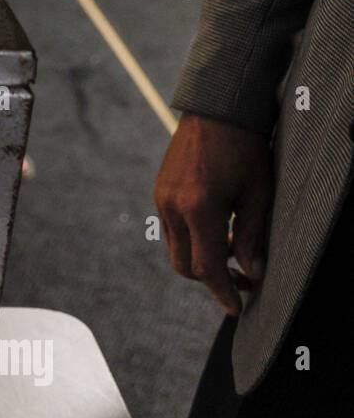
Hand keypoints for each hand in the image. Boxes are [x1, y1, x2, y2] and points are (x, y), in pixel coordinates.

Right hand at [154, 114, 273, 314]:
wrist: (217, 109)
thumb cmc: (244, 148)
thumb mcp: (257, 193)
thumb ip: (252, 235)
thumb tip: (252, 271)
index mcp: (199, 208)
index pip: (207, 266)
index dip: (223, 291)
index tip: (237, 308)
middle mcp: (173, 207)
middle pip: (184, 265)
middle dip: (211, 279)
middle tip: (243, 280)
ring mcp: (161, 199)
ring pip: (176, 248)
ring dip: (202, 258)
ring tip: (234, 248)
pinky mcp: (159, 191)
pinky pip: (172, 228)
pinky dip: (193, 239)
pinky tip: (218, 228)